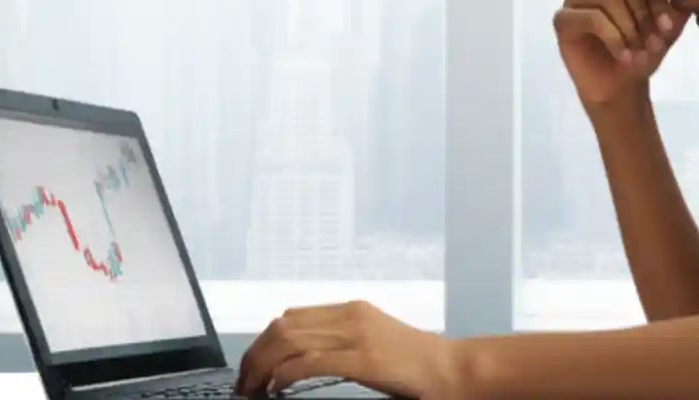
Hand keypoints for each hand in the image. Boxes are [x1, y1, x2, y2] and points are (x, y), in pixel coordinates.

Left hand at [235, 300, 461, 398]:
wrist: (454, 370)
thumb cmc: (418, 364)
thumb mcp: (376, 342)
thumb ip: (344, 342)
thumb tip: (304, 360)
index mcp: (352, 310)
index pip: (292, 317)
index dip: (263, 341)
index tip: (252, 364)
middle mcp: (350, 316)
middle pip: (282, 326)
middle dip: (255, 354)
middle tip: (244, 381)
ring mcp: (356, 335)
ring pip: (288, 341)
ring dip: (262, 366)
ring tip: (253, 389)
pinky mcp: (362, 359)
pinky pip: (307, 362)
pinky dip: (283, 375)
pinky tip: (274, 389)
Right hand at [553, 0, 690, 104]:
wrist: (620, 90)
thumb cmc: (641, 57)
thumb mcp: (666, 30)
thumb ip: (676, 7)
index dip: (656, 0)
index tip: (669, 28)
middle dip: (643, 16)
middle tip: (654, 44)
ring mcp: (576, 1)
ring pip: (608, 0)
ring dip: (629, 30)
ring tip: (639, 54)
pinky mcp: (562, 20)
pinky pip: (591, 18)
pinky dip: (612, 38)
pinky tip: (623, 56)